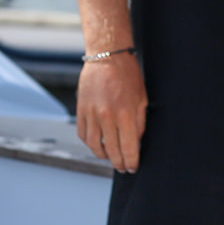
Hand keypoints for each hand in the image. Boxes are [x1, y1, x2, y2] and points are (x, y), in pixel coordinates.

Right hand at [77, 54, 146, 172]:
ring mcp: (91, 114)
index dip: (132, 162)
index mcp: (125, 114)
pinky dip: (90, 143)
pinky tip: (98, 144)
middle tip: (124, 168)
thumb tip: (136, 143)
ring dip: (104, 156)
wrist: (107, 56)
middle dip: (119, 163)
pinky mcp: (81, 110)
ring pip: (95, 146)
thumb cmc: (129, 76)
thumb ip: (139, 123)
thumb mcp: (141, 99)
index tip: (133, 168)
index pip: (128, 148)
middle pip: (112, 151)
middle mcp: (107, 117)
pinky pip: (84, 135)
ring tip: (111, 157)